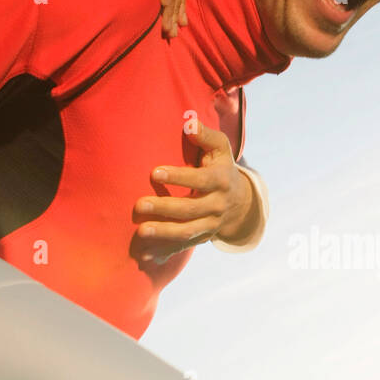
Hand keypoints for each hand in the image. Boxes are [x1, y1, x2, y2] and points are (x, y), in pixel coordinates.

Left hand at [133, 120, 259, 261]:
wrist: (240, 202)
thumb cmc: (221, 167)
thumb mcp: (221, 149)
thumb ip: (206, 136)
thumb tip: (189, 123)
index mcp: (220, 180)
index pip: (200, 180)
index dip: (178, 177)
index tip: (154, 172)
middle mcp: (217, 205)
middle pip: (190, 209)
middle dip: (164, 208)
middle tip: (139, 205)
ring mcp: (211, 224)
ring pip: (187, 232)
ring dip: (164, 233)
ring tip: (141, 232)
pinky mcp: (203, 237)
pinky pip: (183, 246)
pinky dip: (165, 252)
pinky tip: (145, 256)